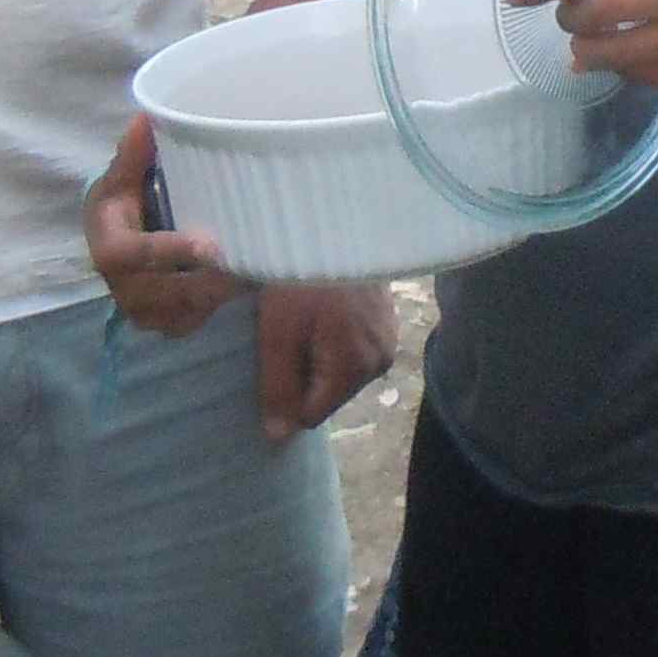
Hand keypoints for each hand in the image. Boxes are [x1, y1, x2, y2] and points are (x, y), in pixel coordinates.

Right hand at [83, 114, 241, 338]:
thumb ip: (134, 153)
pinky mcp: (166, 323)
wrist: (112, 245)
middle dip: (211, 282)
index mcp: (109, 247)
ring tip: (258, 270)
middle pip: (170, 293)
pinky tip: (246, 282)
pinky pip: (197, 320)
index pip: (136, 254)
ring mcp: (145, 311)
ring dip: (222, 295)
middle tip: (251, 264)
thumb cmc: (121, 204)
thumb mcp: (121, 178)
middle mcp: (123, 287)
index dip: (172, 251)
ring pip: (188, 312)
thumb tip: (147, 118)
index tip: (211, 246)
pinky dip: (220, 305)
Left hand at [254, 279, 395, 440]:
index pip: (312, 414)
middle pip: (328, 392)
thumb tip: (278, 437)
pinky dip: (333, 334)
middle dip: (302, 371)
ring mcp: (388, 339)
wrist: (339, 219)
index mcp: (354, 370)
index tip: (269, 356)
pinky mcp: (388, 318)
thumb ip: (278, 386)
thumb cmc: (304, 274)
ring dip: (317, 351)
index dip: (283, 393)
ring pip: (340, 369)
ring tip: (303, 314)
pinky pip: (354, 345)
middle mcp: (380, 361)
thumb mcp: (279, 331)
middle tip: (285, 329)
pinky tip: (322, 306)